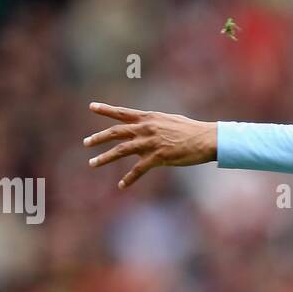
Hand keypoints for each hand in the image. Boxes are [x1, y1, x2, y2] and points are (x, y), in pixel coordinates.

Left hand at [83, 103, 217, 189]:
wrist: (206, 139)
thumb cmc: (192, 130)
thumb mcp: (170, 120)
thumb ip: (155, 124)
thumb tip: (147, 127)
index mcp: (149, 117)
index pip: (122, 112)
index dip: (106, 109)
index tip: (91, 106)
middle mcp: (146, 128)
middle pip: (115, 132)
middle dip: (98, 138)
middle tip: (86, 143)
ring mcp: (150, 143)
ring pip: (120, 150)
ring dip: (104, 158)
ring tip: (92, 163)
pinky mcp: (157, 157)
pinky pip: (138, 170)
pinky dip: (128, 178)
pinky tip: (121, 185)